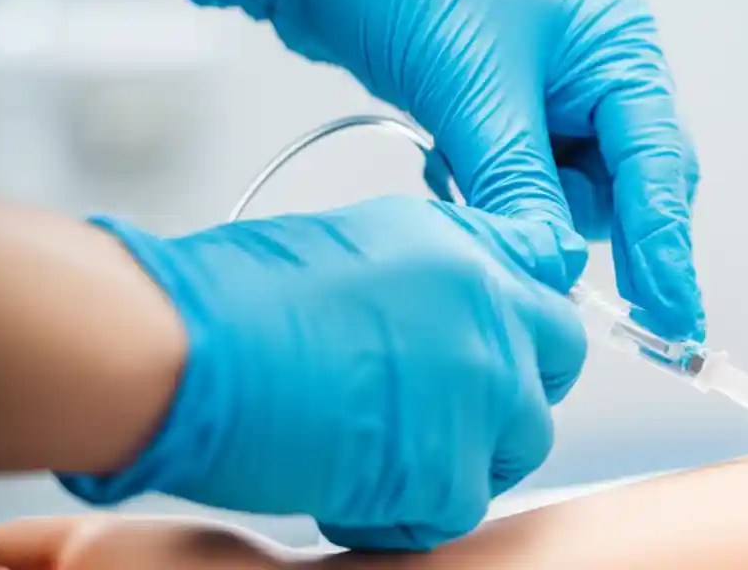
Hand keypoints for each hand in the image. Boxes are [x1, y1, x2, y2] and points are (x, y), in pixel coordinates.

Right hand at [59, 197, 586, 550]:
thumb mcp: (363, 238)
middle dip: (514, 385)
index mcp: (469, 254)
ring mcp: (482, 396)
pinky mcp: (451, 470)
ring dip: (466, 453)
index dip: (528, 310)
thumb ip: (439, 257)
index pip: (550, 271)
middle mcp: (493, 319)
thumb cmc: (245, 293)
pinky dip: (411, 510)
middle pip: (558, 361)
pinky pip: (461, 508)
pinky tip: (352, 484)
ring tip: (387, 446)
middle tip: (447, 405)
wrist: (189, 349)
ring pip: (521, 443)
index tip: (510, 335)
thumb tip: (470, 281)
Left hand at [176, 0, 703, 339]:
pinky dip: (490, 190)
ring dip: (523, 204)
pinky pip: (520, 179)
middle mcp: (598, 71)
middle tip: (548, 268)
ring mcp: (552, 92)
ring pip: (567, 193)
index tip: (674, 322)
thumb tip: (555, 266)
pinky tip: (444, 160)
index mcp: (618, 49)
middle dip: (575, 220)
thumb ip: (524, 187)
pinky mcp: (504, 110)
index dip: (666, 249)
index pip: (658, 166)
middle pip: (624, 186)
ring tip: (459, 164)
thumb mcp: (475, 92)